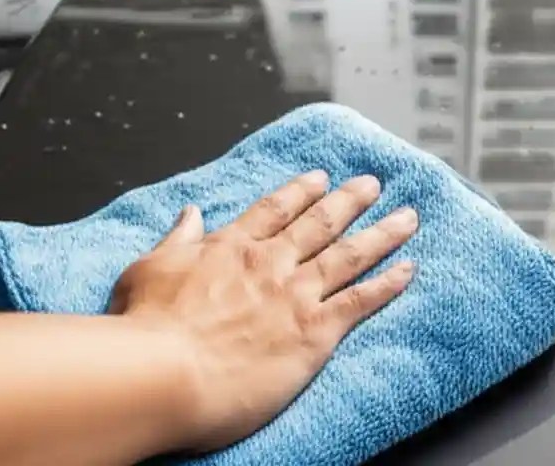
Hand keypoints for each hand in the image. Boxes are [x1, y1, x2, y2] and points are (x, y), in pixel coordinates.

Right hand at [108, 171, 416, 453]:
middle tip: (373, 184)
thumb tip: (188, 214)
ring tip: (407, 217)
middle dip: (349, 201)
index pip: (273, 210)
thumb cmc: (146, 330)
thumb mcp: (148, 269)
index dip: (299, 192)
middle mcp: (270, 264)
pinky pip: (361, 300)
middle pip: (320, 224)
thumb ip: (177, 241)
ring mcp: (295, 294)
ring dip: (382, 233)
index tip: (320, 178)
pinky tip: (408, 269)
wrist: (162, 374)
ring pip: (349, 254)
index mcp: (231, 248)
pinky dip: (388, 283)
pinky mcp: (314, 331)